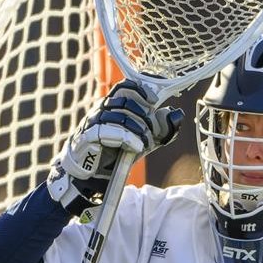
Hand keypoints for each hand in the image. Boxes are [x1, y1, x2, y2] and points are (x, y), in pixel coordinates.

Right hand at [46, 81, 183, 210]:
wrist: (94, 176)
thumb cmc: (117, 154)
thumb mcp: (143, 140)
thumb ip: (159, 128)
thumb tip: (174, 114)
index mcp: (112, 106)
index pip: (124, 86)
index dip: (139, 90)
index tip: (153, 100)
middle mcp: (100, 110)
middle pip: (125, 102)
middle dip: (143, 116)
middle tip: (150, 131)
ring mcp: (92, 122)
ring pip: (118, 116)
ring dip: (137, 129)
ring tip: (145, 142)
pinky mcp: (88, 136)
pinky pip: (108, 131)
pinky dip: (126, 138)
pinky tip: (136, 147)